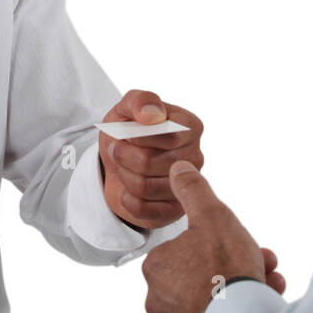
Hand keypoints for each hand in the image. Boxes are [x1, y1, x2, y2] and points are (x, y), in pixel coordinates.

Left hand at [98, 89, 203, 230]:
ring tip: (123, 167)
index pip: (167, 136)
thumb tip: (152, 114)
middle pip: (150, 162)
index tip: (126, 133)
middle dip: (123, 156)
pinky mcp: (173, 211)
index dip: (137, 136)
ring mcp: (186, 187)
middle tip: (116, 150)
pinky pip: (142, 208)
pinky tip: (127, 189)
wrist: (118, 164)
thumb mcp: (126, 109)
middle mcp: (195, 157)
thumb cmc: (127, 132)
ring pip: (144, 186)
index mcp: (190, 127)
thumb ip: (140, 101)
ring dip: (123, 175)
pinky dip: (125, 198)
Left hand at [141, 160, 282, 312]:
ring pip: (213, 297)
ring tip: (266, 283)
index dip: (220, 240)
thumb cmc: (224, 272)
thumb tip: (178, 169)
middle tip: (260, 262)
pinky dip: (237, 309)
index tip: (241, 242)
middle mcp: (160, 297)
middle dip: (236, 264)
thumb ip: (193, 191)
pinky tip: (258, 302)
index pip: (190, 247)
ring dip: (241, 285)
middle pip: (203, 273)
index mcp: (158, 266)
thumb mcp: (211, 217)